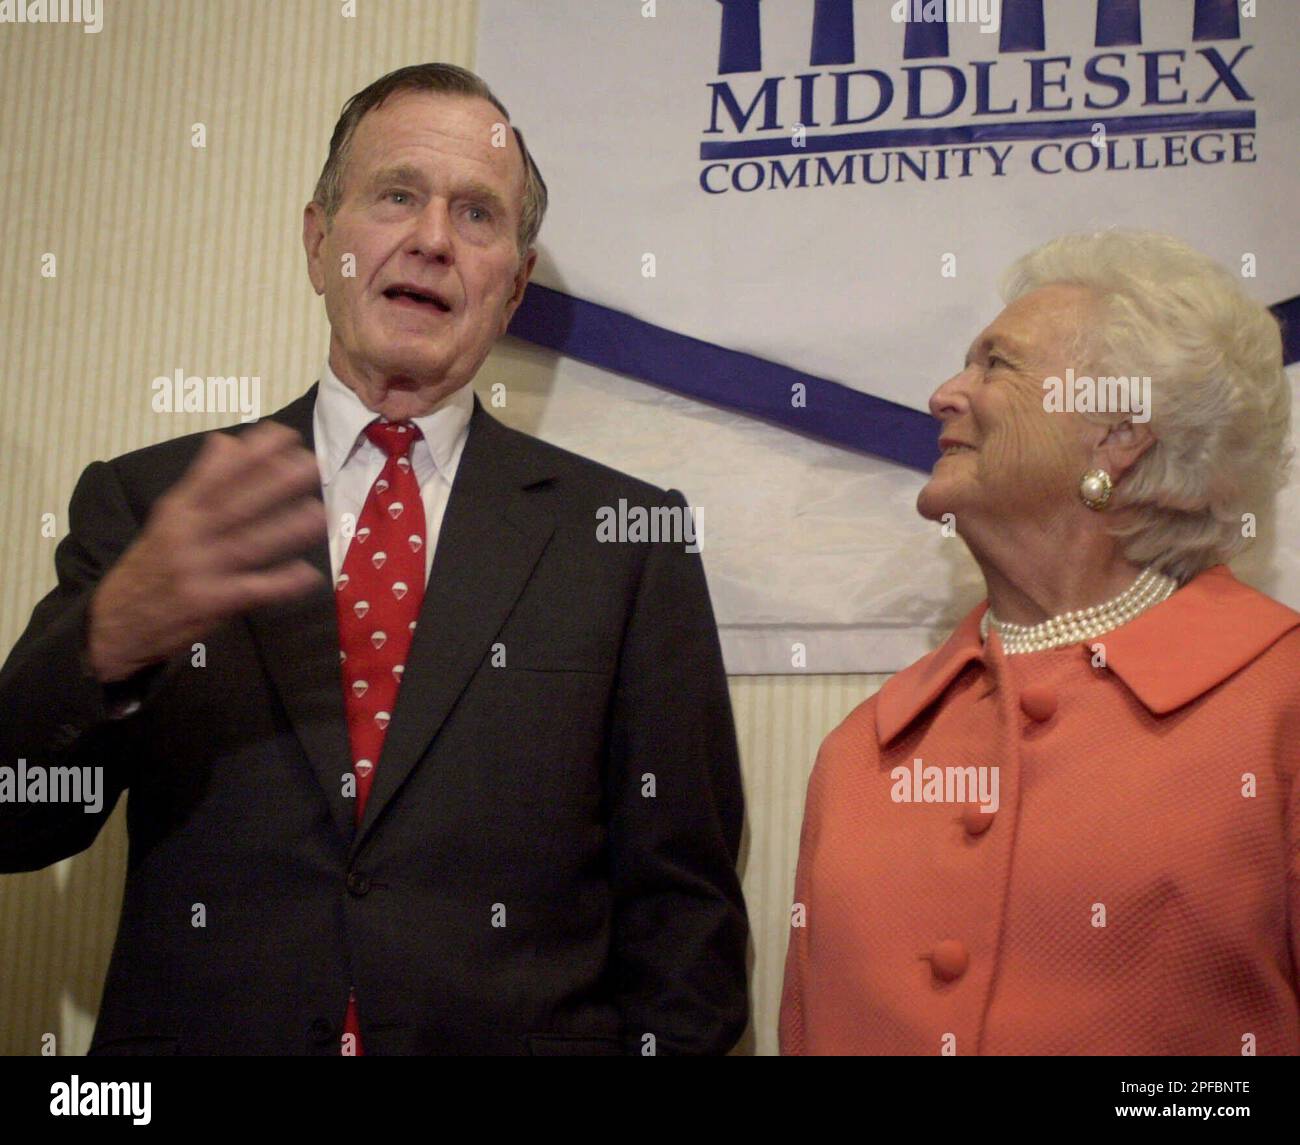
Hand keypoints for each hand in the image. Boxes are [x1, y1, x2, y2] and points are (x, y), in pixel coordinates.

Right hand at [87, 422, 326, 682]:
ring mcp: (199, 570)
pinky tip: (308, 574)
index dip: (251, 455)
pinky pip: (252, 590)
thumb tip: (226, 440)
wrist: (116, 623)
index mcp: (177, 511)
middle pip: (236, 505)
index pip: (217, 475)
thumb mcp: (167, 518)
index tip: (284, 435)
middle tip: (312, 463)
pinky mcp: (210, 603)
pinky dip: (280, 583)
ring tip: (319, 512)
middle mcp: (188, 536)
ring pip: (249, 545)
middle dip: (275, 482)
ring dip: (286, 529)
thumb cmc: (152, 564)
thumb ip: (200, 482)